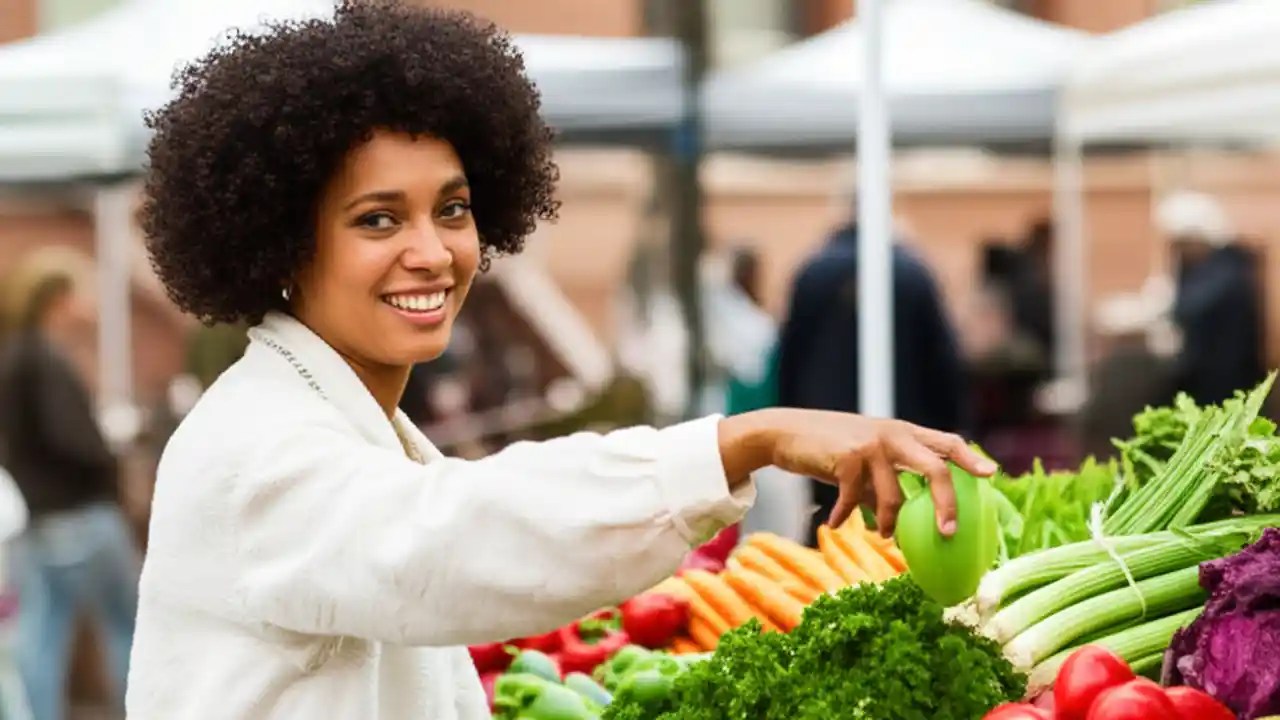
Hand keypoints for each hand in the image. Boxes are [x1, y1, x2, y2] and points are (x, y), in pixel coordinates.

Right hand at [719, 409, 996, 536]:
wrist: (784, 432)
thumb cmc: (827, 448)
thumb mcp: (863, 459)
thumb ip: (884, 482)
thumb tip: (897, 522)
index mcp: (902, 431)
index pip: (946, 441)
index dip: (970, 458)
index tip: (990, 475)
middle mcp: (893, 434)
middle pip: (936, 468)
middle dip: (947, 503)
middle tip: (948, 533)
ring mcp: (871, 445)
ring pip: (894, 496)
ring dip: (888, 523)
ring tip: (881, 536)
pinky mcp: (847, 458)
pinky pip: (856, 500)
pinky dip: (845, 516)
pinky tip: (835, 524)